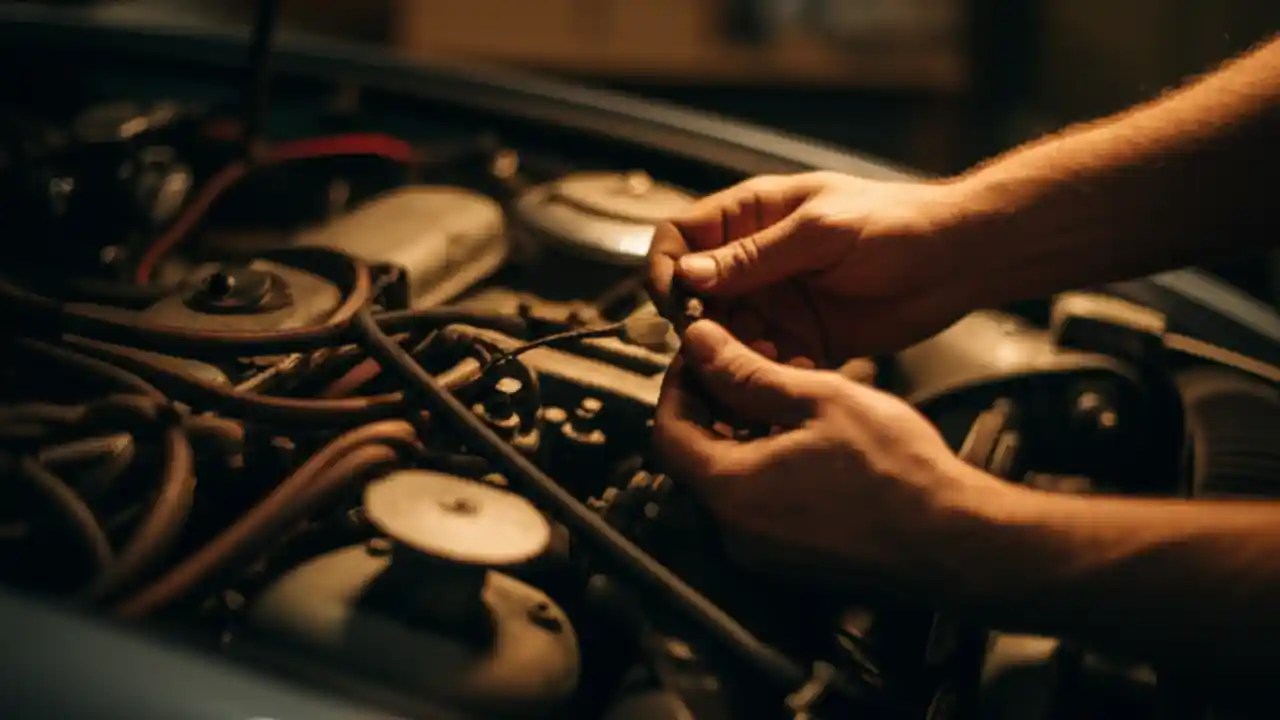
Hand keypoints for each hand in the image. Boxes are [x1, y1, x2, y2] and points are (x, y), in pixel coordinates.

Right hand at [647, 171, 973, 365]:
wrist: (959, 261)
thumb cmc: (900, 224)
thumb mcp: (822, 232)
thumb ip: (755, 256)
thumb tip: (689, 274)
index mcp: (751, 216)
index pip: (679, 238)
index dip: (666, 269)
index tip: (677, 303)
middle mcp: (754, 261)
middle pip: (692, 296)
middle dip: (701, 324)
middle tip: (720, 345)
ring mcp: (775, 301)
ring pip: (723, 335)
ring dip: (734, 353)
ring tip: (768, 360)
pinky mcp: (799, 338)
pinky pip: (762, 362)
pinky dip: (767, 373)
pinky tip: (795, 370)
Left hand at [653, 319, 1004, 585]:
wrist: (955, 540)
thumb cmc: (899, 476)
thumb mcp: (818, 399)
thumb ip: (748, 373)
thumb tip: (701, 344)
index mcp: (730, 490)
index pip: (666, 431)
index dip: (677, 385)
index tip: (701, 357)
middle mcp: (735, 530)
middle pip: (693, 456)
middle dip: (711, 404)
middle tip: (742, 366)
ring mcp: (763, 550)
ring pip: (726, 478)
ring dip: (740, 431)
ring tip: (783, 392)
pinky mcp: (790, 558)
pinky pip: (756, 503)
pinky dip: (764, 462)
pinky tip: (803, 433)